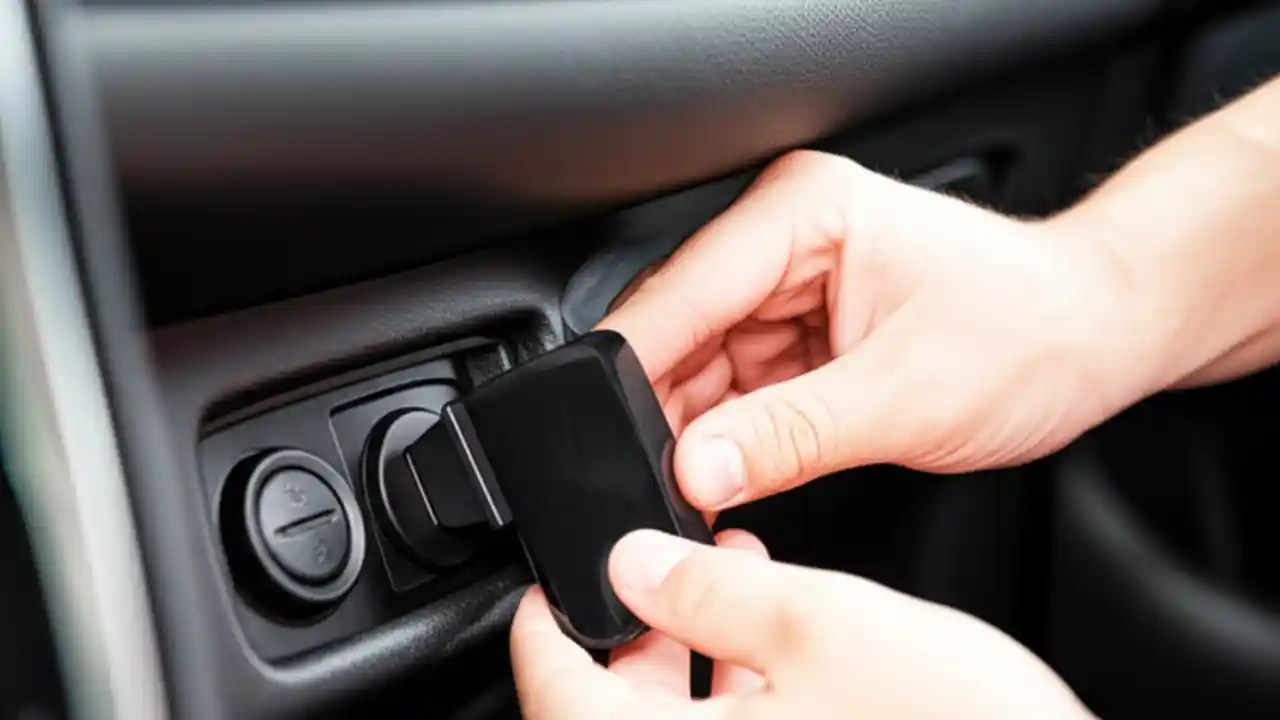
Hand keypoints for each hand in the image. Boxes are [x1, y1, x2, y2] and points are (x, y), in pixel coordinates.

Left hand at [511, 529, 1091, 719]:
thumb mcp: (821, 627)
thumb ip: (708, 593)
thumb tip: (632, 563)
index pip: (550, 691)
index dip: (547, 620)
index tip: (557, 577)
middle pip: (605, 711)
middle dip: (631, 624)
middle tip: (655, 561)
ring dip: (686, 649)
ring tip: (724, 571)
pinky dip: (734, 690)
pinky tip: (777, 635)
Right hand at [600, 150, 1146, 510]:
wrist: (1095, 336)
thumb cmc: (1032, 330)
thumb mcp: (906, 396)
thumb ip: (789, 436)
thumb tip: (695, 470)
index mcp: (801, 212)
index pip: (682, 291)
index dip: (635, 373)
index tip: (604, 444)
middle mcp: (782, 238)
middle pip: (677, 332)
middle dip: (662, 412)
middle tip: (664, 487)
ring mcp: (785, 284)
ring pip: (695, 368)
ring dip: (695, 430)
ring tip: (710, 484)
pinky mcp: (795, 329)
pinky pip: (731, 388)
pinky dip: (726, 435)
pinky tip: (731, 471)